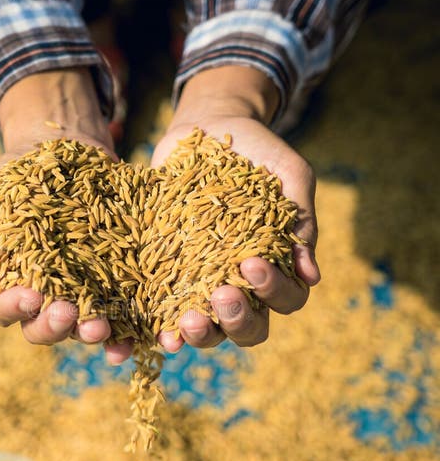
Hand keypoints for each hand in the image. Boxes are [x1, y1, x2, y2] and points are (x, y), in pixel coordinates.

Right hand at [0, 69, 131, 364]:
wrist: (62, 150)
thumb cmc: (16, 173)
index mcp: (4, 279)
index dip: (11, 307)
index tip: (30, 296)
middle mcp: (40, 296)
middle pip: (39, 328)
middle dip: (52, 325)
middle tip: (67, 312)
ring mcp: (78, 293)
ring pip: (78, 327)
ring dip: (88, 332)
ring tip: (100, 327)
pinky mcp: (112, 285)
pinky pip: (119, 315)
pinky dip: (126, 329)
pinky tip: (135, 332)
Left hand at [151, 66, 319, 352]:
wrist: (211, 127)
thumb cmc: (260, 153)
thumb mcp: (288, 175)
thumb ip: (300, 218)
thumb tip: (312, 275)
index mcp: (277, 267)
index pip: (287, 298)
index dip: (273, 291)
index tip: (251, 262)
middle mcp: (241, 285)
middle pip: (249, 329)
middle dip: (236, 319)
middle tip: (220, 295)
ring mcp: (201, 284)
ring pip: (208, 330)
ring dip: (199, 333)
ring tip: (184, 320)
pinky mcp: (165, 276)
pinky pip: (161, 313)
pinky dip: (156, 329)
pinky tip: (149, 333)